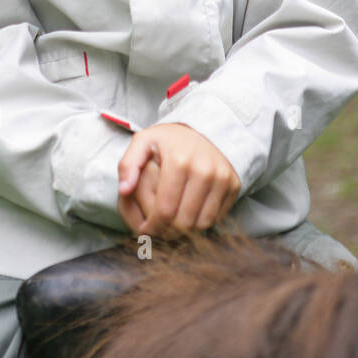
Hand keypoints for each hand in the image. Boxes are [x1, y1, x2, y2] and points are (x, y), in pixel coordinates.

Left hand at [118, 123, 239, 238]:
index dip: (153, 227)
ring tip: (172, 224)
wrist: (207, 125)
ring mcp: (222, 178)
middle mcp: (204, 170)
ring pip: (202, 224)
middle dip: (167, 232)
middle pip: (184, 221)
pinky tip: (190, 214)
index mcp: (179, 161)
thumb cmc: (170, 139)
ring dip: (185, 230)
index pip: (165, 210)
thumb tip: (123, 190)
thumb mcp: (144, 141)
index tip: (145, 231)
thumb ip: (128, 164)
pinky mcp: (233, 185)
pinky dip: (202, 222)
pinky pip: (217, 217)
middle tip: (158, 231)